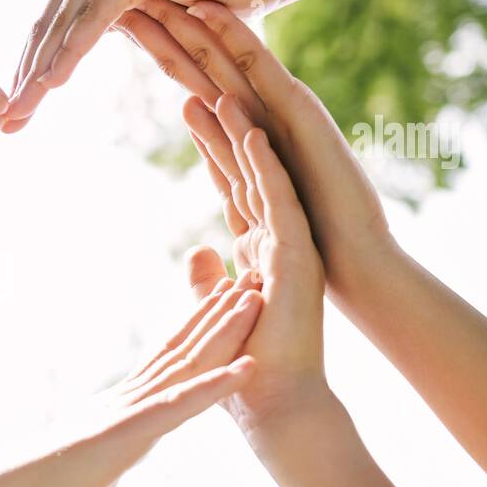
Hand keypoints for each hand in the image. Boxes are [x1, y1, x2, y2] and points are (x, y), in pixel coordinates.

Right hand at [0, 281, 259, 486]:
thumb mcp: (85, 465)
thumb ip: (105, 451)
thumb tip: (111, 452)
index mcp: (117, 408)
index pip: (165, 359)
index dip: (198, 328)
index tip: (227, 300)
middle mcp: (124, 400)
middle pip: (180, 349)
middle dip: (219, 315)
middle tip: (255, 278)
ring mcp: (125, 414)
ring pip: (185, 366)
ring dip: (225, 333)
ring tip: (257, 300)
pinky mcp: (125, 437)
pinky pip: (178, 407)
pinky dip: (215, 386)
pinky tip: (248, 368)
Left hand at [3, 0, 277, 129]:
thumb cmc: (220, 12)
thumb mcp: (153, 29)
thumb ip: (118, 33)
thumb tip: (75, 58)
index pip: (52, 26)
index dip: (31, 70)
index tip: (14, 113)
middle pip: (50, 25)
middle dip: (27, 77)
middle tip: (8, 120)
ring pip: (65, 22)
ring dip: (40, 70)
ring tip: (23, 109)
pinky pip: (95, 16)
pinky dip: (72, 51)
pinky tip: (52, 83)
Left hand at [121, 0, 392, 295]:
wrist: (364, 276)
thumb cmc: (314, 267)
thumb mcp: (253, 252)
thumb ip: (229, 238)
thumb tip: (199, 254)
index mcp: (253, 151)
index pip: (202, 103)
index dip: (169, 69)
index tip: (137, 36)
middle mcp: (271, 130)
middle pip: (214, 78)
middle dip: (180, 41)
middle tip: (144, 1)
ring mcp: (291, 129)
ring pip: (240, 76)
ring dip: (211, 41)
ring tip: (182, 2)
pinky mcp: (310, 135)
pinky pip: (271, 98)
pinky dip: (248, 71)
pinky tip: (217, 38)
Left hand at [180, 93, 327, 431]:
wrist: (278, 403)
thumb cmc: (250, 365)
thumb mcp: (219, 308)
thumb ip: (210, 279)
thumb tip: (197, 253)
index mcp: (262, 246)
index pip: (231, 182)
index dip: (211, 143)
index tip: (188, 104)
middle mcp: (280, 237)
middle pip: (246, 168)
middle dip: (223, 124)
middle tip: (198, 83)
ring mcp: (291, 244)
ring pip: (265, 174)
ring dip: (242, 131)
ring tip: (221, 87)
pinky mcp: (297, 257)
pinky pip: (280, 199)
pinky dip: (264, 165)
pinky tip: (250, 130)